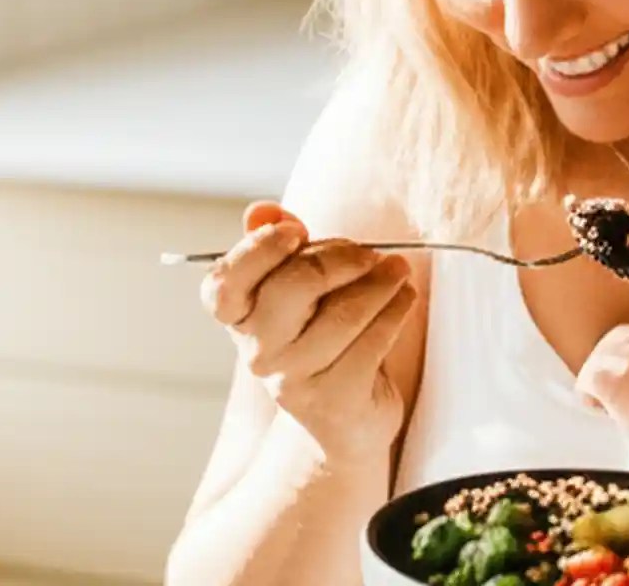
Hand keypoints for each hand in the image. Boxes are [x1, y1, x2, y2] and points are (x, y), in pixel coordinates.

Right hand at [199, 201, 416, 460]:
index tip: (296, 232)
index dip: (257, 250)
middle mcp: (257, 352)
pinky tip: (405, 299)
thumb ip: (281, 246)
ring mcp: (292, 379)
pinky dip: (396, 312)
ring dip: (381, 284)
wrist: (345, 419)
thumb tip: (262, 210)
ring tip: (399, 272)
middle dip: (342, 257)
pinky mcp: (334, 400)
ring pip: (343, 314)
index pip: (223, 282)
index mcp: (238, 319)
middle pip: (293, 285)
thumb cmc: (322, 336)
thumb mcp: (299, 289)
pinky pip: (373, 342)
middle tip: (372, 253)